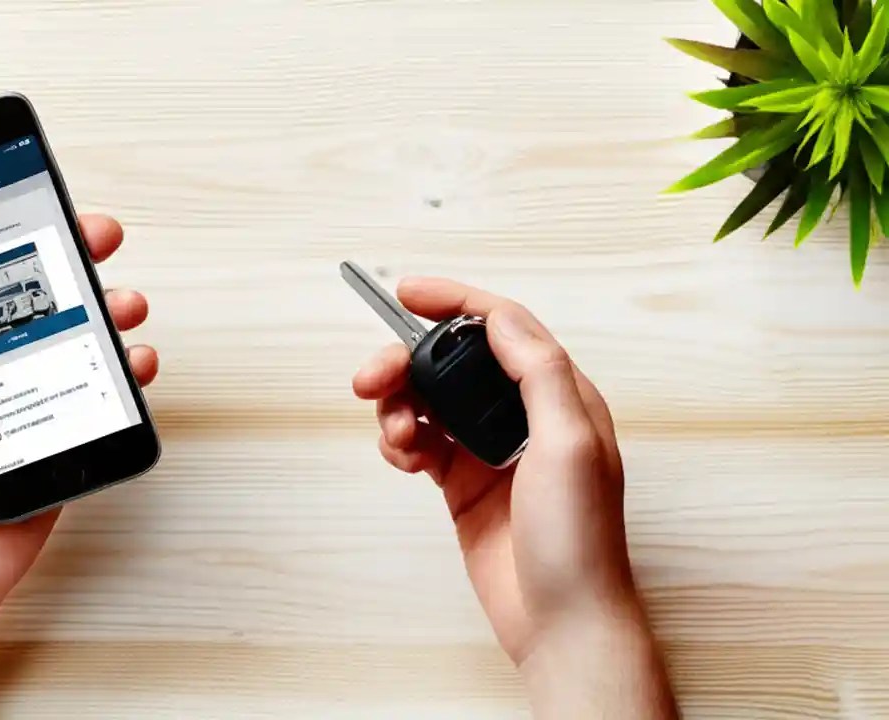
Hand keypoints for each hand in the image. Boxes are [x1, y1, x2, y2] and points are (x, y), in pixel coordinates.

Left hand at [0, 215, 156, 719]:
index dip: (10, 242)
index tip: (36, 207)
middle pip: (37, 303)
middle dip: (73, 264)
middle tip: (99, 238)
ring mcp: (26, 407)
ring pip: (75, 343)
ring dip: (106, 313)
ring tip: (125, 302)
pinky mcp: (58, 440)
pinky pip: (96, 397)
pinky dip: (124, 375)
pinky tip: (135, 364)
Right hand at [352, 278, 676, 717]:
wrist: (560, 622)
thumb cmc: (579, 540)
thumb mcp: (569, 443)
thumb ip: (538, 372)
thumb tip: (498, 318)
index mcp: (559, 395)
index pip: (501, 326)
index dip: (452, 302)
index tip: (405, 293)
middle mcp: (524, 416)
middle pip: (453, 362)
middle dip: (406, 361)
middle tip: (369, 379)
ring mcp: (490, 450)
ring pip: (429, 401)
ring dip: (399, 407)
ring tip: (395, 437)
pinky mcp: (463, 483)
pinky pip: (420, 443)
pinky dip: (401, 443)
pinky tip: (402, 459)